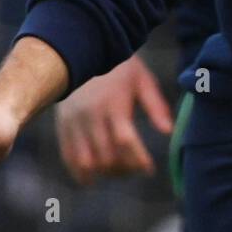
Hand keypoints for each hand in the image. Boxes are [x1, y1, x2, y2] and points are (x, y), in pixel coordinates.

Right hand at [55, 53, 173, 183]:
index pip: (125, 141)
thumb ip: (156, 106)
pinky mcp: (62, 125)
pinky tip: (91, 179)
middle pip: (107, 155)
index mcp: (113, 104)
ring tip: (117, 172)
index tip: (149, 169)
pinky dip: (79, 171)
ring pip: (86, 160)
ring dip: (104, 173)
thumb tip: (169, 131)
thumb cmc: (120, 68)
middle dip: (124, 169)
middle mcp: (91, 115)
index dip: (137, 160)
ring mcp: (74, 122)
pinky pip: (68, 155)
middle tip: (135, 169)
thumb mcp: (143, 81)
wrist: (83, 52)